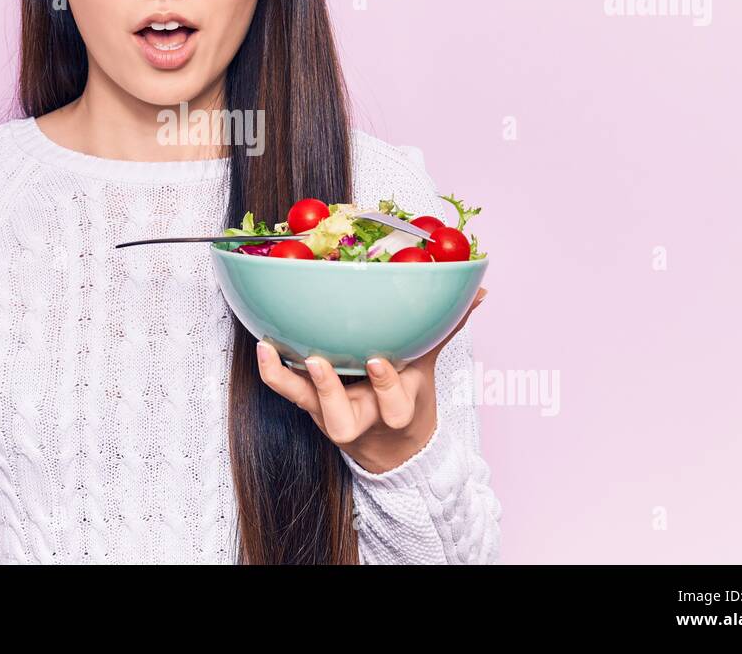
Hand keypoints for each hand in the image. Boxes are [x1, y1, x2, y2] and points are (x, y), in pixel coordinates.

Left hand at [255, 286, 487, 474]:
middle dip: (332, 393)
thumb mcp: (428, 367)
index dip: (386, 386)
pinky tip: (264, 344)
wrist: (390, 447)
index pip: (395, 406)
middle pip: (344, 419)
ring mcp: (330, 415)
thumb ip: (447, 328)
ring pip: (310, 407)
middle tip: (321, 362)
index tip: (378, 360)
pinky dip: (273, 372)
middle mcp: (361, 418)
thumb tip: (477, 293)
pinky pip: (287, 392)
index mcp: (397, 410)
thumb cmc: (409, 399)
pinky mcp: (309, 406)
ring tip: (276, 349)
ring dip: (293, 380)